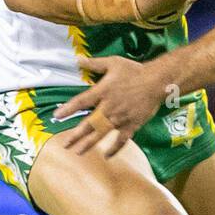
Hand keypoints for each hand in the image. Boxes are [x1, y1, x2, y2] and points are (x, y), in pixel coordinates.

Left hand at [55, 55, 175, 156]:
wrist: (157, 82)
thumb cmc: (134, 71)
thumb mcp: (113, 62)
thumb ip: (94, 63)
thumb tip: (76, 59)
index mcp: (102, 92)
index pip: (81, 102)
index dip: (68, 110)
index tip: (57, 116)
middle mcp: (109, 107)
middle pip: (89, 124)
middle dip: (76, 135)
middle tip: (65, 144)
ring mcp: (120, 118)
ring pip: (102, 134)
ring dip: (89, 144)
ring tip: (78, 152)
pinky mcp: (132, 125)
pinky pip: (122, 140)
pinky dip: (114, 148)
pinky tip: (107, 156)